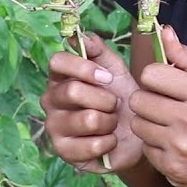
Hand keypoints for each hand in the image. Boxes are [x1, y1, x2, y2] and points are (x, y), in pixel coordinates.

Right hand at [40, 32, 142, 173]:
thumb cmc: (121, 98)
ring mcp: (54, 126)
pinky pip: (91, 145)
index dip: (84, 68)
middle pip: (73, 91)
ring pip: (87, 119)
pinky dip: (109, 143)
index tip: (108, 78)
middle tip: (115, 105)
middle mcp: (51, 100)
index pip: (57, 61)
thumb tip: (79, 35)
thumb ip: (97, 49)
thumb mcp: (114, 69)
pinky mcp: (63, 151)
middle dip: (105, 99)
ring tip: (112, 123)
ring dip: (110, 122)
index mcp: (60, 76)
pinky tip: (110, 141)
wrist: (135, 134)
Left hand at [128, 26, 186, 186]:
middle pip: (139, 99)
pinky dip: (154, 145)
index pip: (151, 74)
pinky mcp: (173, 168)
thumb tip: (164, 31)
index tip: (166, 86)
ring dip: (148, 123)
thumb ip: (186, 58)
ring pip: (137, 124)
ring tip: (167, 125)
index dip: (155, 78)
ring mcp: (182, 147)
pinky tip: (172, 145)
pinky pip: (144, 148)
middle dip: (147, 101)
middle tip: (164, 107)